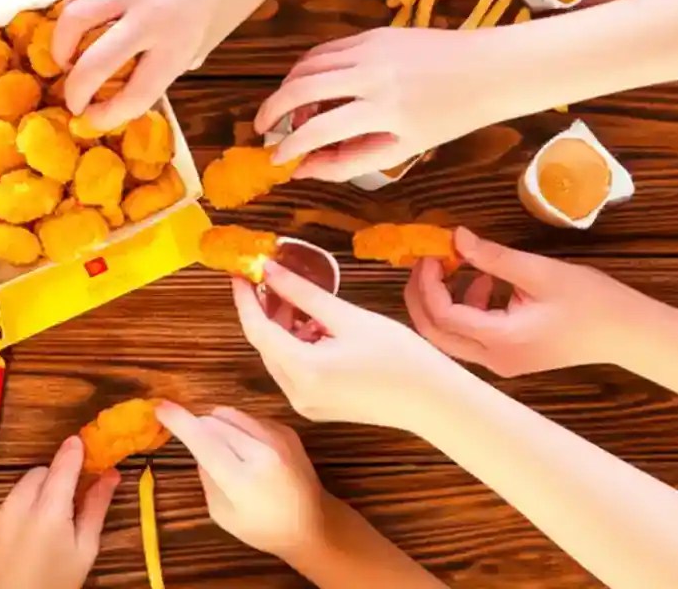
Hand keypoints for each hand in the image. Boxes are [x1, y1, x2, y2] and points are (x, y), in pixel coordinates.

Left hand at [0, 437, 120, 588]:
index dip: (76, 450)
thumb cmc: (58, 582)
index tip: (88, 440)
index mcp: (48, 510)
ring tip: (59, 516)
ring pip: (28, 483)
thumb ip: (96, 507)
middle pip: (44, 472)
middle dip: (61, 476)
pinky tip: (39, 526)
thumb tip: (111, 475)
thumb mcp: (85, 549)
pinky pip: (16, 497)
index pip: (63, 466)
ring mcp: (3, 512)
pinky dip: (30, 500)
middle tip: (78, 496)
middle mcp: (20, 504)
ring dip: (45, 487)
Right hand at [53, 0, 269, 129]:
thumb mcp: (209, 43)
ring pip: (75, 20)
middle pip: (93, 65)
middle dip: (75, 91)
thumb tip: (139, 77)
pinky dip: (70, 5)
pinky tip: (74, 18)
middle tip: (73, 98)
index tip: (94, 119)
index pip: (133, 95)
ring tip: (65, 58)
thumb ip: (173, 62)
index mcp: (179, 47)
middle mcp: (150, 19)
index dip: (107, 116)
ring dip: (61, 46)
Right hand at [157, 402, 323, 557]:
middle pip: (213, 422)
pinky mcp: (286, 430)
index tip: (160, 407)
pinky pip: (249, 418)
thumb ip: (206, 476)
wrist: (313, 524)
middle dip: (197, 427)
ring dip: (217, 425)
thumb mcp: (222, 513)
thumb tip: (197, 446)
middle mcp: (260, 452)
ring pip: (230, 414)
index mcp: (241, 479)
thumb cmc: (262, 527)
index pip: (202, 439)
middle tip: (196, 444)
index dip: (178, 420)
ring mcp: (277, 438)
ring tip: (224, 450)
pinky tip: (247, 451)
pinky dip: (238, 428)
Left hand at [233, 263, 463, 430]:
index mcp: (302, 370)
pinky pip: (294, 371)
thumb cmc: (400, 357)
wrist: (435, 401)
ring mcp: (306, 404)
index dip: (245, 298)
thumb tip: (269, 270)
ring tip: (299, 298)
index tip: (241, 271)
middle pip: (265, 345)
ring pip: (279, 357)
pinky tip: (315, 326)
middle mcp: (296, 392)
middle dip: (265, 310)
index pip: (256, 329)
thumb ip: (303, 293)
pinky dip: (296, 346)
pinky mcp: (318, 407)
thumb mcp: (348, 317)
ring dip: (282, 328)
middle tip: (272, 278)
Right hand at [256, 29, 516, 182]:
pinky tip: (306, 88)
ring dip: (286, 89)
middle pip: (301, 88)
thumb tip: (304, 169)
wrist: (486, 69)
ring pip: (306, 65)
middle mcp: (372, 75)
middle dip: (272, 110)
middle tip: (262, 129)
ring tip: (287, 112)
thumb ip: (348, 161)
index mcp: (384, 110)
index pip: (319, 129)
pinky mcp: (371, 33)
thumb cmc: (446, 117)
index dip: (290, 147)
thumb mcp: (401, 150)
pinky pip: (324, 51)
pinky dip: (305, 69)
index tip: (276, 159)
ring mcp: (370, 48)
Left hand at [404, 227, 677, 376]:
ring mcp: (500, 362)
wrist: (627, 332)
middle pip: (436, 333)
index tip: (431, 254)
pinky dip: (467, 308)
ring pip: (451, 336)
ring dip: (444, 301)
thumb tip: (456, 237)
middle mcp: (494, 359)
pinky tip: (484, 282)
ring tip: (458, 266)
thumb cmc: (591, 302)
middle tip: (425, 261)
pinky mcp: (508, 356)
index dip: (428, 284)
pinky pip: (472, 335)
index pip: (444, 316)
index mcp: (501, 341)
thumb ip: (492, 257)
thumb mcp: (539, 272)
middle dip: (422, 296)